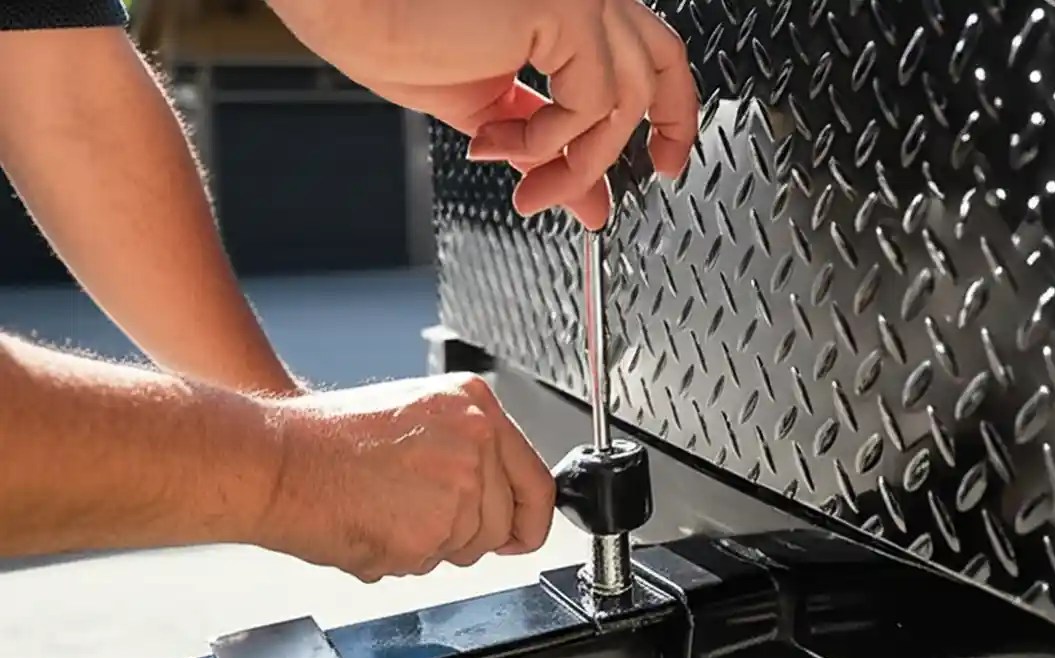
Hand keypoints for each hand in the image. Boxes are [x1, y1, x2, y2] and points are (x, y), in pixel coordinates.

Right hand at [256, 373, 553, 582]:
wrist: (279, 460)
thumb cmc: (329, 439)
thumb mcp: (418, 414)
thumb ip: (467, 449)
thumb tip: (495, 495)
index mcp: (478, 406)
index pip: (537, 481)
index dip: (528, 519)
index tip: (520, 534)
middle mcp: (478, 443)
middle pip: (500, 523)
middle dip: (463, 534)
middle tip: (412, 513)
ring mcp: (460, 489)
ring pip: (469, 548)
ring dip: (432, 546)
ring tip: (386, 509)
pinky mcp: (433, 532)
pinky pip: (431, 564)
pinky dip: (401, 558)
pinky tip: (372, 524)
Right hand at [265, 0, 699, 229]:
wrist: (345, 7)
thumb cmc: (395, 34)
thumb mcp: (493, 113)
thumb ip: (548, 151)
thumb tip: (592, 203)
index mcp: (565, 8)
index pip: (646, 51)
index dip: (669, 107)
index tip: (664, 156)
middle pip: (662, 60)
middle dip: (671, 125)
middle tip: (660, 174)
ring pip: (623, 99)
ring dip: (578, 162)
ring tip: (528, 189)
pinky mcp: (565, 8)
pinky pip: (589, 104)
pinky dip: (548, 144)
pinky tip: (495, 146)